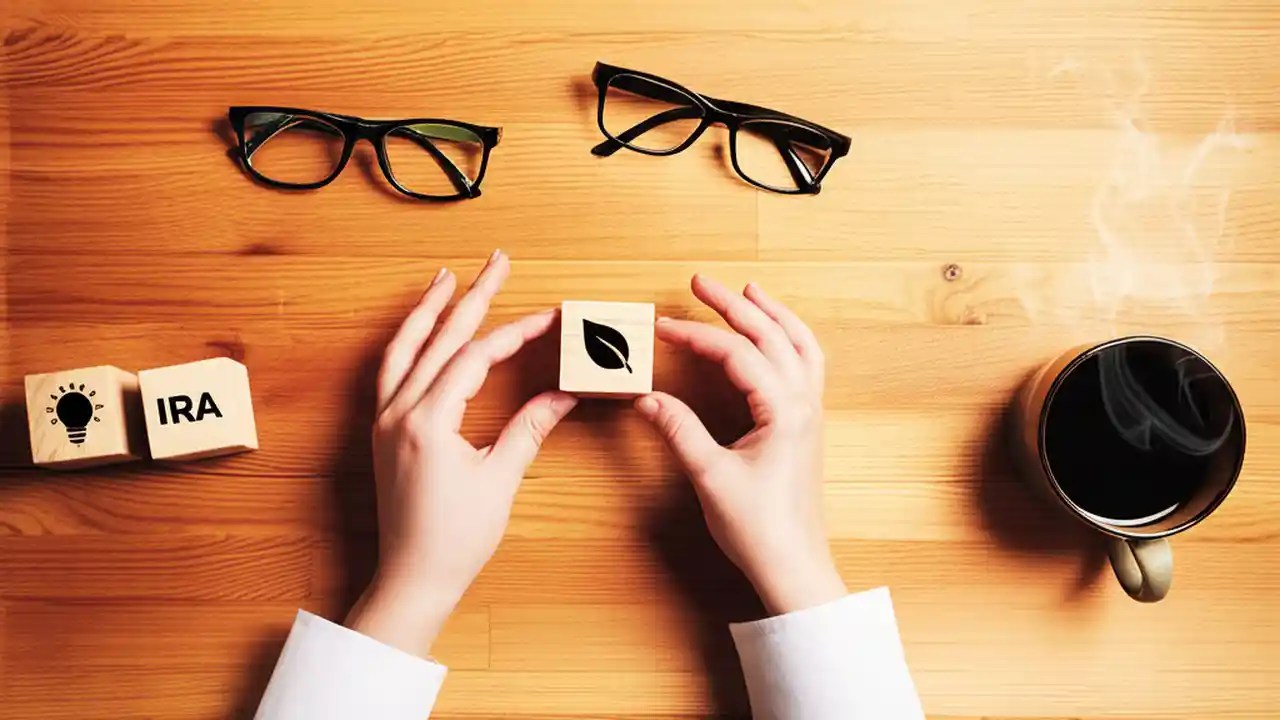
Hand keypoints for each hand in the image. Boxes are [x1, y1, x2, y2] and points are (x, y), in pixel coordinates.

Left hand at [347, 251, 576, 656]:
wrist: (411, 578)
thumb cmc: (454, 539)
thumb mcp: (500, 480)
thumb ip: (529, 429)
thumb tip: (564, 394)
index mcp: (428, 422)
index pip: (475, 358)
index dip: (514, 332)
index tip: (546, 317)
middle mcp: (400, 412)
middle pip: (439, 339)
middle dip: (471, 297)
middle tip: (497, 261)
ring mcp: (386, 419)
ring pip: (405, 348)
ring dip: (429, 310)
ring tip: (447, 277)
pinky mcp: (383, 431)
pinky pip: (391, 371)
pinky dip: (408, 342)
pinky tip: (421, 329)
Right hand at [635, 274, 846, 615]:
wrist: (793, 565)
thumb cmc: (758, 528)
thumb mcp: (710, 476)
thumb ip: (679, 430)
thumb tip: (646, 397)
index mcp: (785, 411)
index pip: (736, 355)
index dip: (696, 337)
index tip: (661, 328)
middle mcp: (804, 404)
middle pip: (771, 336)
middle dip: (735, 305)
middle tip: (701, 282)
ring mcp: (810, 413)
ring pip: (799, 345)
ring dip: (773, 314)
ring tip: (749, 291)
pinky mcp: (807, 426)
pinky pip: (807, 366)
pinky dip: (790, 340)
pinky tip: (774, 337)